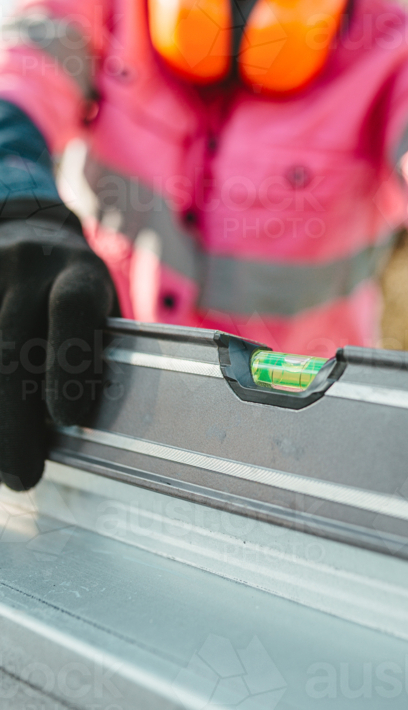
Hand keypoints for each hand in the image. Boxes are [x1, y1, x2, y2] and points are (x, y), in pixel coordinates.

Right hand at [0, 203, 116, 489]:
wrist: (26, 234)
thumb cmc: (71, 293)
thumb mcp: (97, 308)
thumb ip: (93, 351)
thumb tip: (85, 429)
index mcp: (77, 273)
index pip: (73, 310)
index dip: (71, 365)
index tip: (71, 420)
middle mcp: (26, 268)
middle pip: (9, 350)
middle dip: (14, 422)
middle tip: (23, 475)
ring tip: (2, 467)